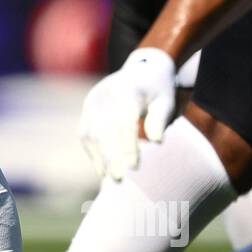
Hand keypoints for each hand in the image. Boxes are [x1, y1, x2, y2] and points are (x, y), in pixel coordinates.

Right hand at [79, 47, 175, 180]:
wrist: (142, 72)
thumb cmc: (157, 90)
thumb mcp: (166, 100)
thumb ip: (160, 118)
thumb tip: (157, 140)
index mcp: (127, 88)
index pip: (125, 120)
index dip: (128, 145)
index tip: (134, 167)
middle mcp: (105, 93)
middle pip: (104, 128)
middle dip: (110, 156)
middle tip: (119, 179)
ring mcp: (93, 100)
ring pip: (91, 132)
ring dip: (99, 157)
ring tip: (110, 178)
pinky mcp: (87, 109)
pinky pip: (86, 133)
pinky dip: (93, 152)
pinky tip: (102, 170)